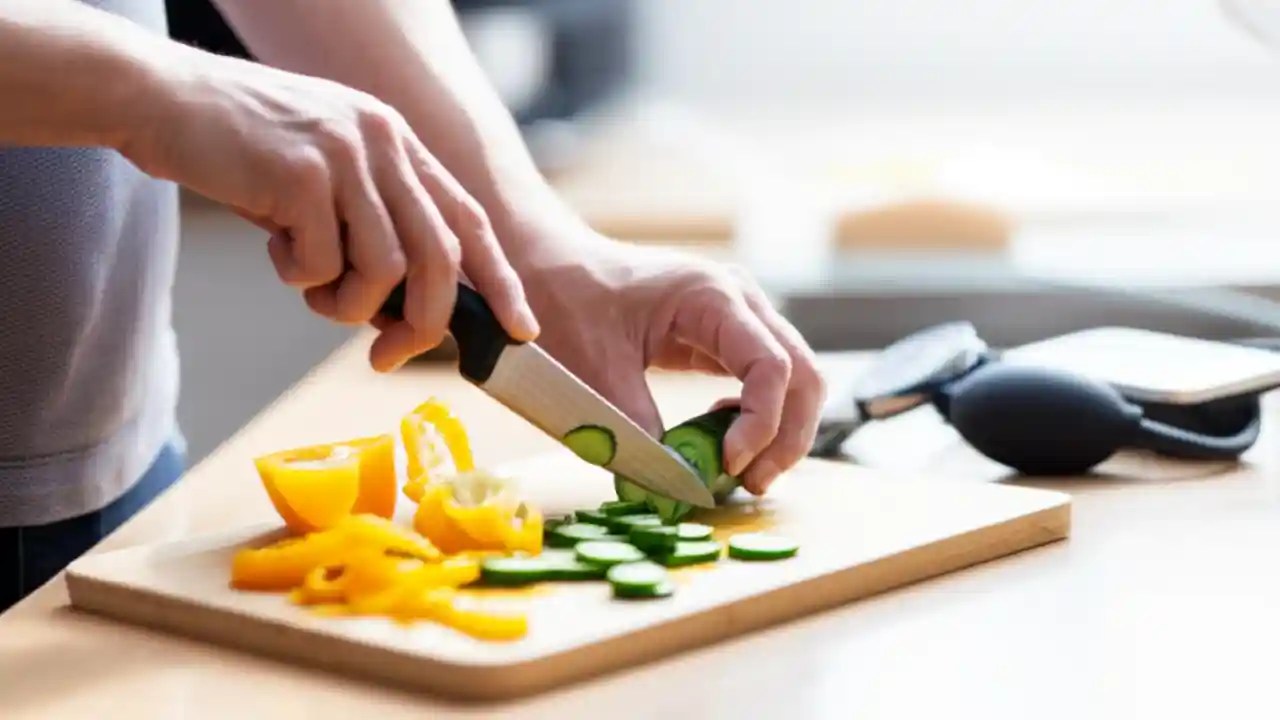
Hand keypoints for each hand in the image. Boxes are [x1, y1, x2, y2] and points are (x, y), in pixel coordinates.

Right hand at [119, 47, 537, 369]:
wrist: (162, 99)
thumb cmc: (244, 150)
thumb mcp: (327, 174)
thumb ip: (371, 223)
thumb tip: (404, 307)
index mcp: (397, 142)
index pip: (468, 217)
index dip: (500, 278)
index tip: (522, 328)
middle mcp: (383, 141)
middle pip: (438, 255)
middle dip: (424, 320)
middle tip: (389, 353)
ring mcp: (345, 155)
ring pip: (385, 268)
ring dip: (346, 302)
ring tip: (309, 285)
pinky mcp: (301, 174)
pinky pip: (323, 263)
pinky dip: (298, 276)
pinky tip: (273, 244)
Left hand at [524, 237, 825, 494]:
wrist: (551, 266)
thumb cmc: (566, 302)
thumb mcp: (596, 373)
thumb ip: (637, 430)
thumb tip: (672, 487)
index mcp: (711, 296)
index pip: (771, 365)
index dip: (762, 423)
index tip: (730, 465)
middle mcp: (739, 300)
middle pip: (802, 373)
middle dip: (786, 435)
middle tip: (753, 484)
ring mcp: (738, 316)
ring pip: (794, 379)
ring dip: (780, 430)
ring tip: (744, 474)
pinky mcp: (725, 336)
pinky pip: (765, 380)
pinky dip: (758, 417)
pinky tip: (722, 439)